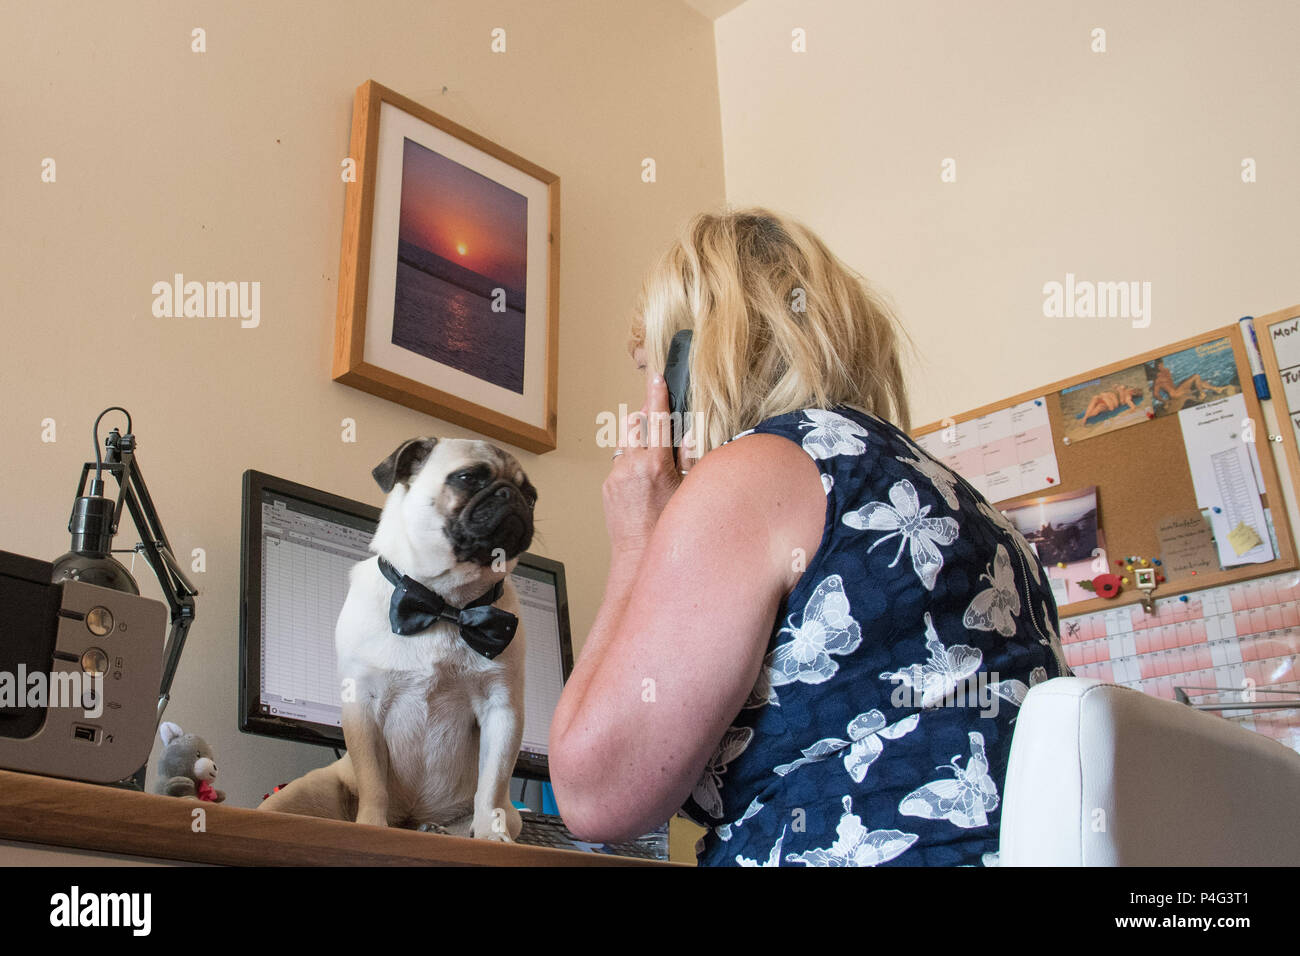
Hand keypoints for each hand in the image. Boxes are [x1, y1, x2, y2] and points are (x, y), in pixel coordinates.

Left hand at [604, 372, 682, 553]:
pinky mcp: (607, 486)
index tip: (656, 377)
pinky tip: (646, 475)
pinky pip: (620, 462)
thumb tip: (689, 433)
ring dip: (639, 437)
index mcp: (655, 465)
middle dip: (648, 415)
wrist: (640, 557)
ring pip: (625, 441)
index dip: (657, 395)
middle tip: (660, 413)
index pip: (656, 420)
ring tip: (655, 446)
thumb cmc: (671, 530)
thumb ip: (688, 458)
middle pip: (635, 424)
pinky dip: (633, 459)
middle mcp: (631, 467)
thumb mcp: (689, 491)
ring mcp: (615, 476)